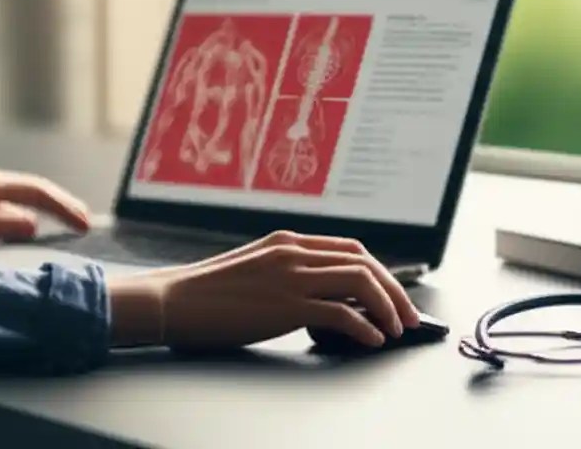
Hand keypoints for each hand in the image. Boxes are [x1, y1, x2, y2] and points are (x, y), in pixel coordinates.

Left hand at [0, 163, 89, 243]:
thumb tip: (34, 225)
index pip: (37, 192)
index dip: (64, 207)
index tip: (85, 224)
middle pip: (33, 190)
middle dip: (61, 203)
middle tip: (85, 220)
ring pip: (19, 196)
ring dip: (45, 208)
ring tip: (65, 221)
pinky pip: (5, 204)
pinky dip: (24, 212)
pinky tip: (25, 226)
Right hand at [108, 230, 421, 348]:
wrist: (171, 301)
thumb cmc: (205, 294)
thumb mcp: (252, 270)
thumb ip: (285, 273)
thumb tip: (320, 298)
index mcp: (286, 241)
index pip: (350, 248)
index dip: (379, 271)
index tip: (392, 294)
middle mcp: (293, 252)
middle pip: (364, 261)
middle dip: (395, 290)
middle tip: (409, 316)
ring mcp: (290, 276)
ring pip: (360, 281)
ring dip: (387, 306)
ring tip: (396, 330)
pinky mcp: (285, 305)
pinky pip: (341, 312)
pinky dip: (365, 327)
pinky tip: (371, 340)